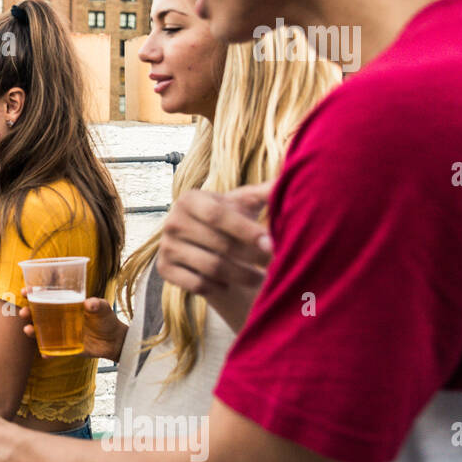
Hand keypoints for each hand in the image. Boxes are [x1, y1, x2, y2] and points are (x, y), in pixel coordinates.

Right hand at [19, 289, 127, 361]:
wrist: (114, 341)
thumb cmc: (106, 320)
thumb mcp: (104, 309)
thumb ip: (97, 305)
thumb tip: (89, 303)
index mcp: (65, 303)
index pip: (45, 295)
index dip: (33, 292)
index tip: (25, 291)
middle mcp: (59, 317)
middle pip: (37, 313)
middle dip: (27, 312)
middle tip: (24, 313)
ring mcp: (60, 332)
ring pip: (40, 331)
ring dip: (31, 331)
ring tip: (28, 330)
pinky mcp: (64, 347)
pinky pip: (52, 350)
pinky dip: (47, 352)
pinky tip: (45, 354)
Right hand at [156, 183, 272, 333]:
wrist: (203, 241)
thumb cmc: (231, 217)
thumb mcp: (245, 202)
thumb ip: (267, 190)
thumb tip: (296, 173)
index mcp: (190, 199)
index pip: (217, 215)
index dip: (246, 230)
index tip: (273, 243)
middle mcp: (172, 221)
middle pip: (218, 244)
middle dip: (252, 256)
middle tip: (277, 264)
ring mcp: (166, 247)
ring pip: (211, 268)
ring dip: (242, 275)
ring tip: (262, 278)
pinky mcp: (164, 270)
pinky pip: (198, 285)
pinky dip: (220, 288)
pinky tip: (233, 284)